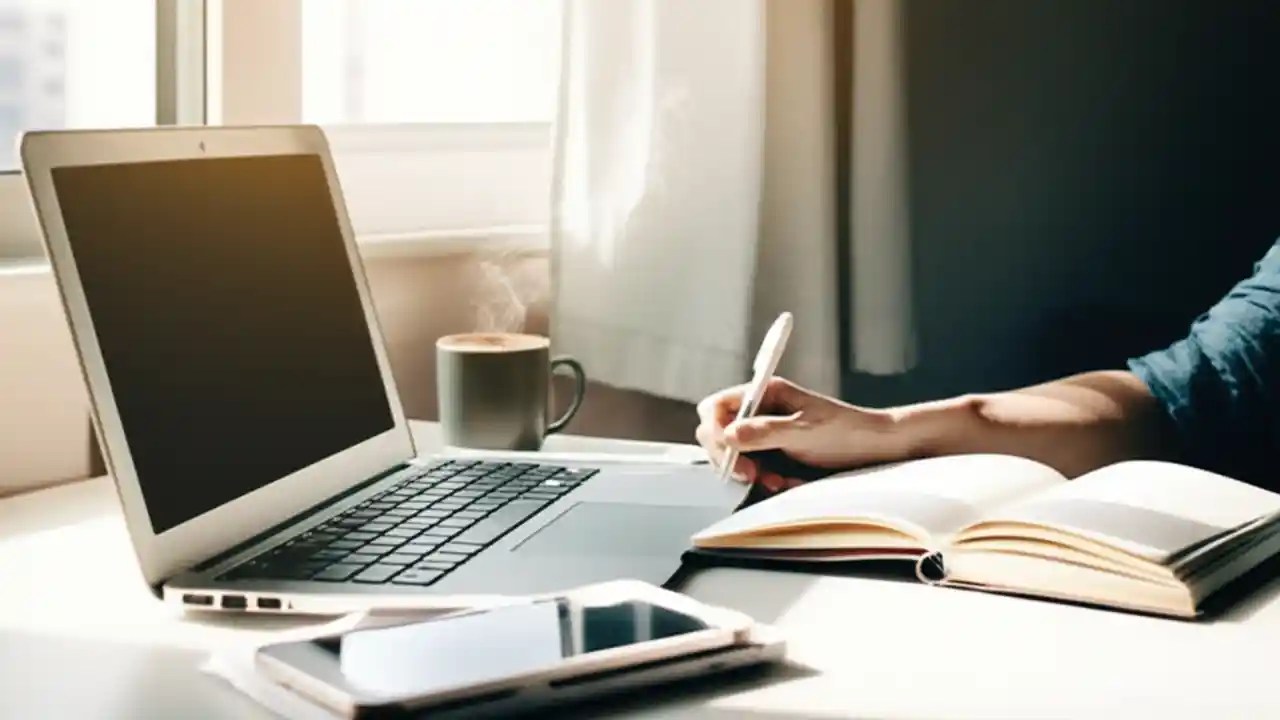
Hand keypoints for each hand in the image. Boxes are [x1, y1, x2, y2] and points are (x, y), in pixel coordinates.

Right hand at [695, 378, 905, 491]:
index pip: (717, 407)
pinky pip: (755, 469)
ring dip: (750, 472)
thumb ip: (764, 432)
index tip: (730, 452)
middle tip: (750, 473)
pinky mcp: (775, 454)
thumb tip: (727, 434)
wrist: (876, 448)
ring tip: (775, 480)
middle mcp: (762, 411)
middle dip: (730, 456)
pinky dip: (765, 479)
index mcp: (765, 394)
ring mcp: (767, 433)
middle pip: (719, 432)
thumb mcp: (804, 431)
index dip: (715, 430)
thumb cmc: (846, 431)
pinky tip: (785, 482)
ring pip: (735, 455)